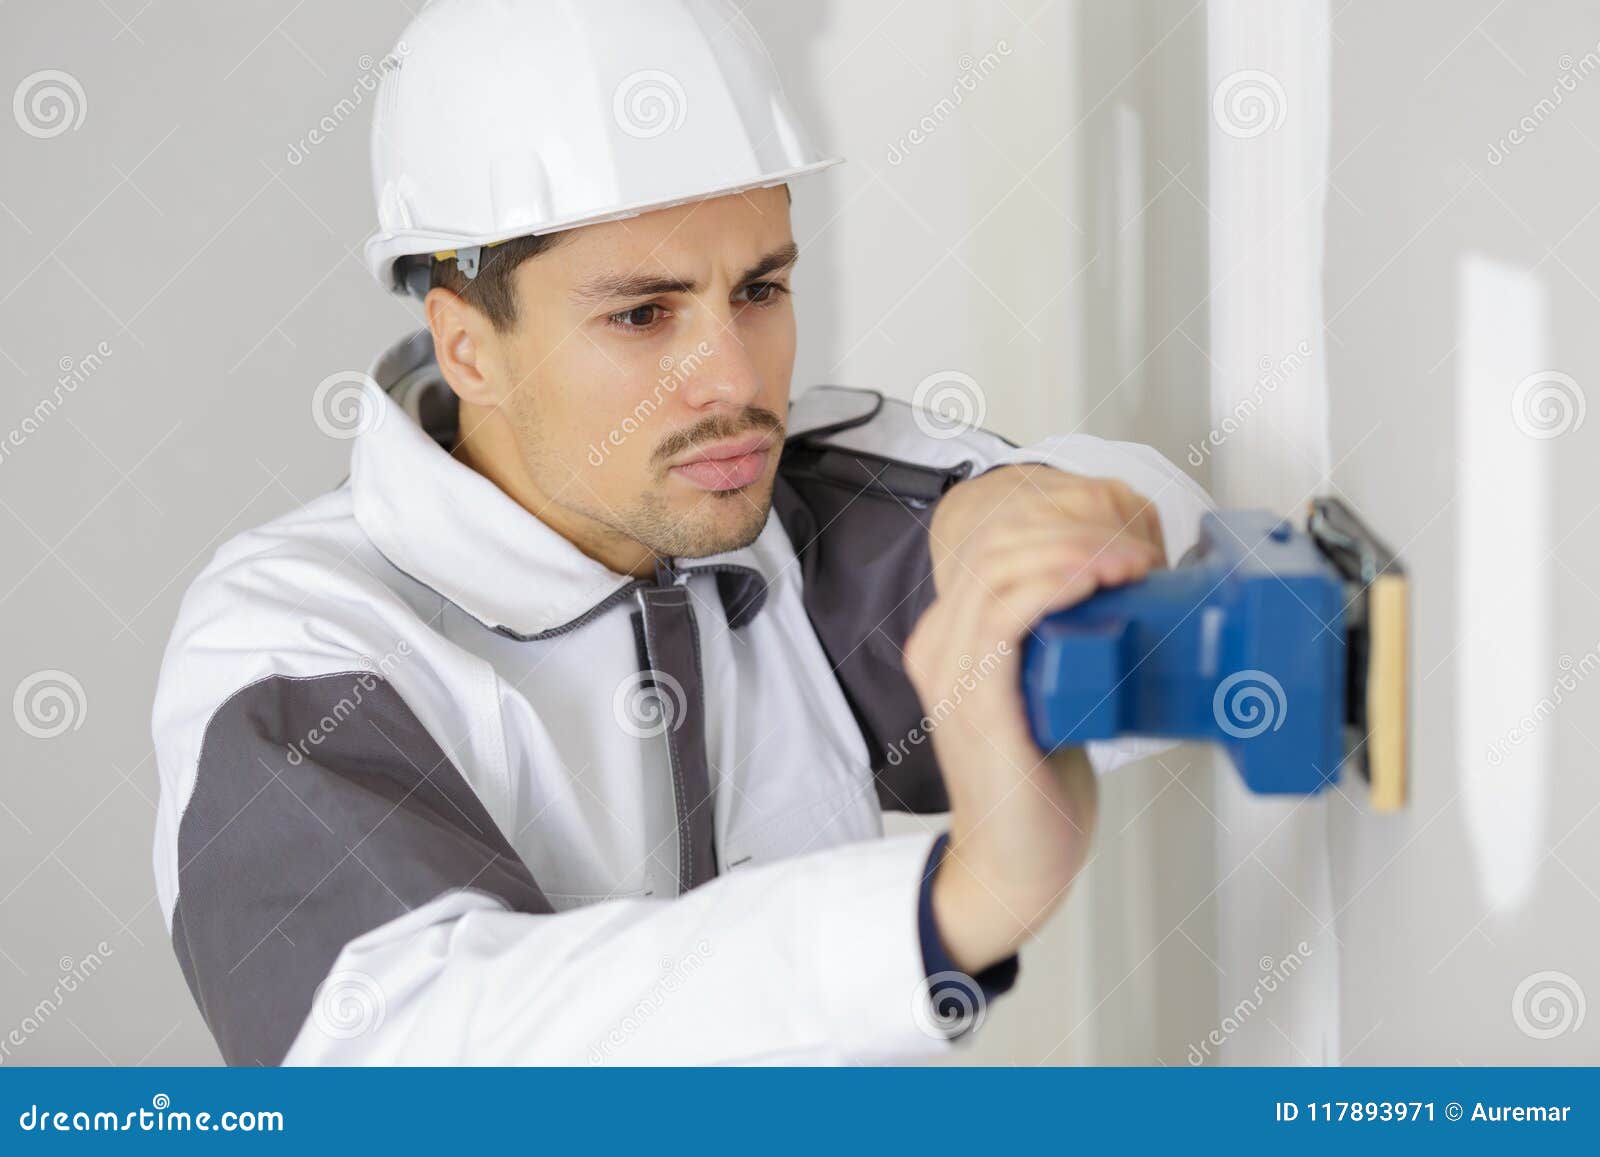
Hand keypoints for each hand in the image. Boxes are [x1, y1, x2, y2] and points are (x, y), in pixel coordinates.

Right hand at [906, 466, 1165, 974]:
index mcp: (950, 640)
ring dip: (1073, 551)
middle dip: (1072, 529)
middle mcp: (939, 647)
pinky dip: (1051, 585)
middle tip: (1137, 550)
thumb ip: (1060, 650)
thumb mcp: (1044, 697)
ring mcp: (952, 672)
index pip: (992, 546)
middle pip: (994, 544)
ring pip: (998, 568)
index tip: (1123, 541)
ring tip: (1129, 562)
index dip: (1058, 525)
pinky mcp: (975, 700)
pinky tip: (1092, 580)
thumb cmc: (1035, 793)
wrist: (1014, 867)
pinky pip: (1003, 616)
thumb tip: (1124, 607)